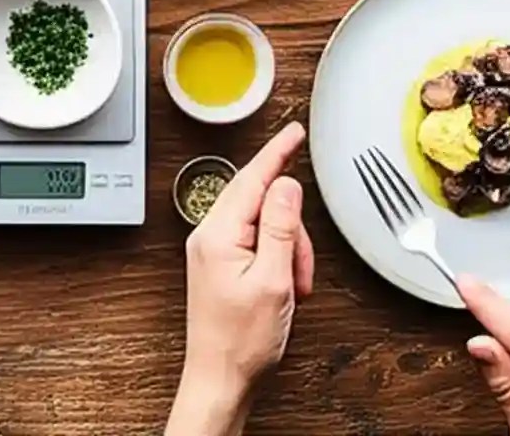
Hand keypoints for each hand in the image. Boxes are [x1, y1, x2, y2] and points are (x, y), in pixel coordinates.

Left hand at [165, 123, 314, 435]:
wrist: (220, 378)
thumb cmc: (241, 340)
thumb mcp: (273, 281)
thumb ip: (281, 228)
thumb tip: (286, 185)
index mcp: (216, 235)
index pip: (251, 179)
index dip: (276, 153)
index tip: (293, 132)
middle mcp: (208, 237)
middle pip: (262, 203)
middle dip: (293, 233)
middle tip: (301, 271)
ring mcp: (212, 250)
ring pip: (265, 227)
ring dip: (290, 254)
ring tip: (293, 289)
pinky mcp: (220, 264)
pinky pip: (257, 245)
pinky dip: (280, 263)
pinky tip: (284, 290)